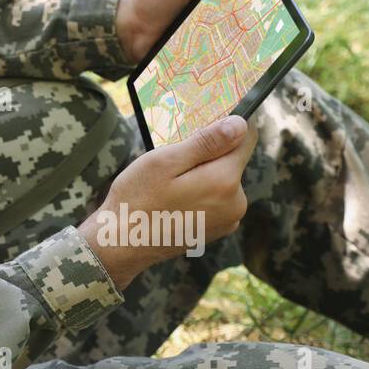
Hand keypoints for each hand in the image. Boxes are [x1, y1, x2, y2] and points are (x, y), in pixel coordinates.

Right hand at [77, 113, 258, 291]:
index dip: (225, 125)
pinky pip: (216, 198)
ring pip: (223, 178)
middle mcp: (236, 202)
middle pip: (232, 159)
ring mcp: (229, 219)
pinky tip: (174, 199)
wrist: (123, 244)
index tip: (198, 128)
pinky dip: (199, 192)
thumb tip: (240, 124)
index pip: (245, 137)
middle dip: (207, 154)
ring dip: (202, 173)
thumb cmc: (138, 199)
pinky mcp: (218, 229)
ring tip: (169, 184)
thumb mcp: (165, 161)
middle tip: (172, 162)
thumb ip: (206, 142)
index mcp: (225, 180)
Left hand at [114, 0, 244, 64]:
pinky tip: (241, 57)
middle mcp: (220, 8)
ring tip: (255, 38)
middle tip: (264, 15)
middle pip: (248, 10)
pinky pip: (227, 54)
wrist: (132, 29)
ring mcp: (215, 31)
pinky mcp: (209, 52)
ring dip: (246, 35)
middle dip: (256, 13)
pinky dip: (233, 55)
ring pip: (241, 34)